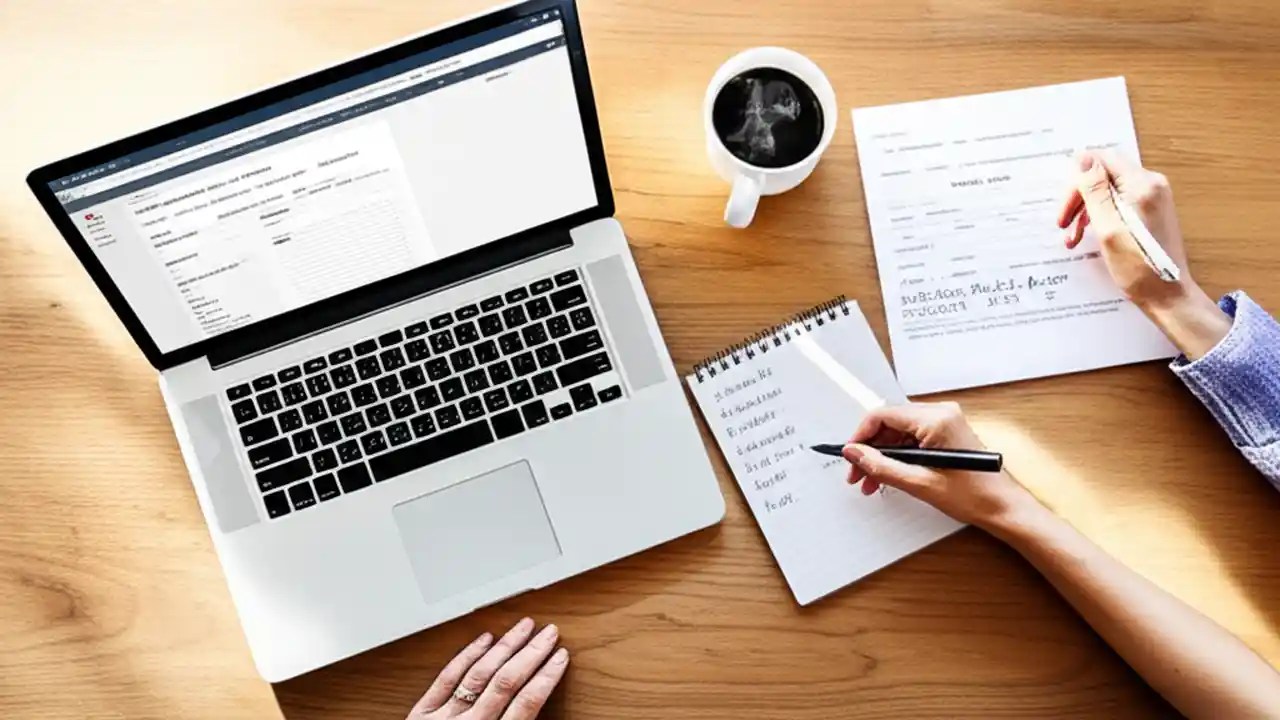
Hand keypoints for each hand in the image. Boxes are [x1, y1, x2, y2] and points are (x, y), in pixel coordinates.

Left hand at [407, 618, 567, 719]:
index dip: (546, 676)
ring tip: (523, 627)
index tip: (560, 656)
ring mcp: (442, 719)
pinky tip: (483, 639)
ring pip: (478, 674)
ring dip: (504, 646)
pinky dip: (466, 656)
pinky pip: (446, 678)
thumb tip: (537, 711)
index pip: (526, 704)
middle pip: (506, 682)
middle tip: (549, 632)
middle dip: (531, 653)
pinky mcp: (420, 714)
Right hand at [844, 402, 1038, 530]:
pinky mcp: (947, 433)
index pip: (883, 415)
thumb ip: (881, 465)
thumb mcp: (919, 483)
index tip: (850, 455)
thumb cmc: (974, 496)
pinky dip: (899, 457)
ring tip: (872, 481)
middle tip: (858, 474)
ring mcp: (946, 422)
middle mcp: (942, 414)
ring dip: (883, 456)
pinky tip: (889, 476)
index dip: (861, 436)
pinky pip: (913, 438)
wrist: (1003, 507)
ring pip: (899, 433)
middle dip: (870, 450)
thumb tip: (855, 454)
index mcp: (937, 420)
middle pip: (890, 423)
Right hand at [1057, 150, 1190, 307]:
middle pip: (1103, 174)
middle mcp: (1151, 185)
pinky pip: (1117, 202)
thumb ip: (1095, 191)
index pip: (1101, 159)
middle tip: (1064, 224)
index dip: (1077, 180)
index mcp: (1142, 185)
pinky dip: (1099, 216)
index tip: (1066, 207)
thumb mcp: (1109, 228)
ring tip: (1073, 236)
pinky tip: (1089, 235)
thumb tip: (1082, 158)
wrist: (1167, 295)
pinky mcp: (1149, 209)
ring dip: (1086, 210)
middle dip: (1079, 197)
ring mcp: (1152, 197)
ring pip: (1107, 189)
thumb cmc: (1141, 269)